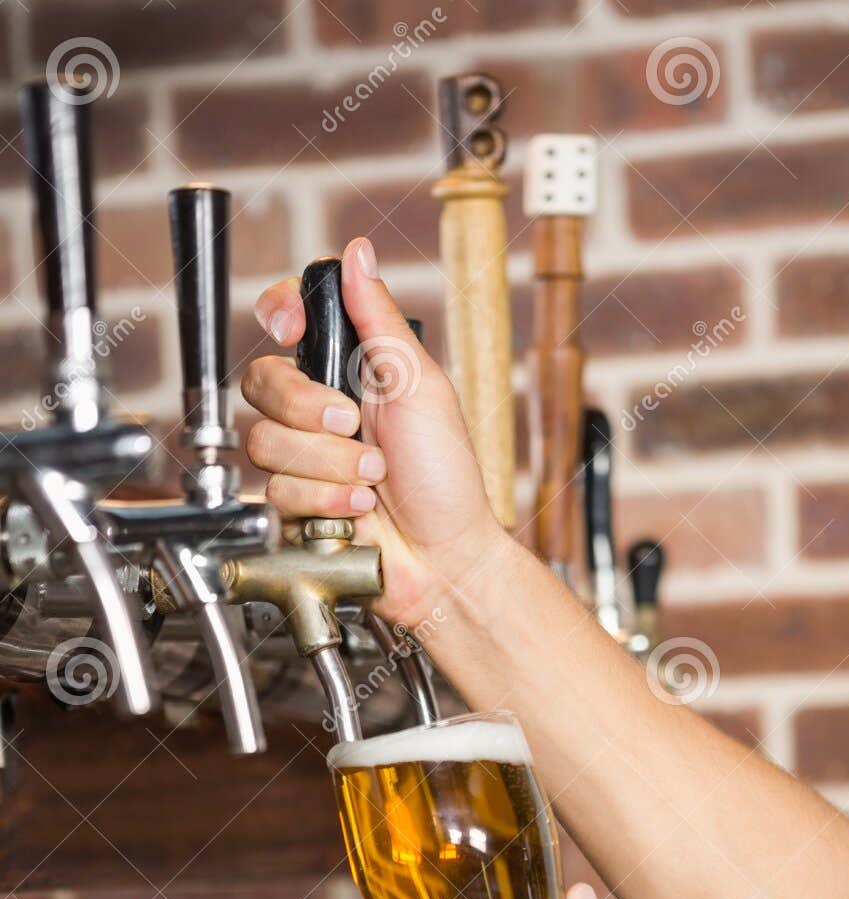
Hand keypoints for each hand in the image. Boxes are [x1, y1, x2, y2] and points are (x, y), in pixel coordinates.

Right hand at [242, 236, 505, 622]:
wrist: (444, 557)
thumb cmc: (445, 477)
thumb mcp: (419, 385)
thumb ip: (379, 319)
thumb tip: (357, 252)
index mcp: (348, 370)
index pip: (288, 320)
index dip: (279, 316)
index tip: (293, 331)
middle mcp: (318, 409)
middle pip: (263, 382)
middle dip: (312, 412)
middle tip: (356, 429)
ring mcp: (302, 458)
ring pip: (266, 442)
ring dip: (328, 466)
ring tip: (371, 482)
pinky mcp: (290, 505)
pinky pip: (274, 490)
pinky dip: (323, 503)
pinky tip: (357, 512)